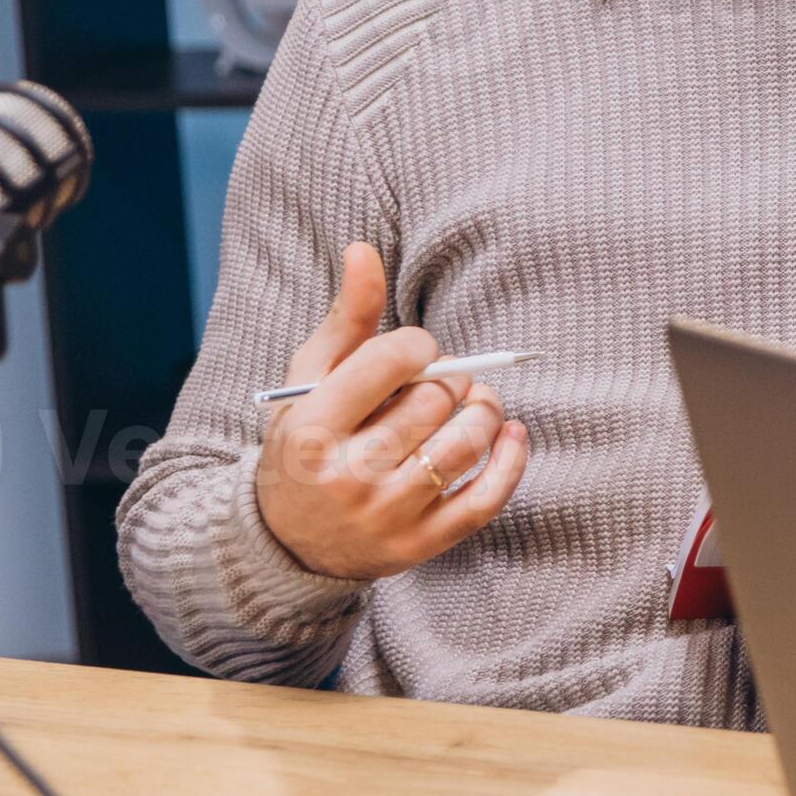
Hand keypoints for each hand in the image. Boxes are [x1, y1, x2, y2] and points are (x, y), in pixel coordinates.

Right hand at [254, 242, 531, 581]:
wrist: (283, 541)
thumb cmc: (303, 440)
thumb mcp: (309, 379)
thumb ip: (346, 317)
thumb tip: (363, 249)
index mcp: (311, 427)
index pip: (393, 362)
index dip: (421, 346)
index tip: (419, 352)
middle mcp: (346, 475)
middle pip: (435, 401)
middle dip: (452, 378)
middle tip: (444, 381)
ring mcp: (384, 516)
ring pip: (464, 445)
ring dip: (484, 412)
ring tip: (476, 402)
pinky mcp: (418, 546)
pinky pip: (484, 501)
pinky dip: (511, 462)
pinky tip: (512, 434)